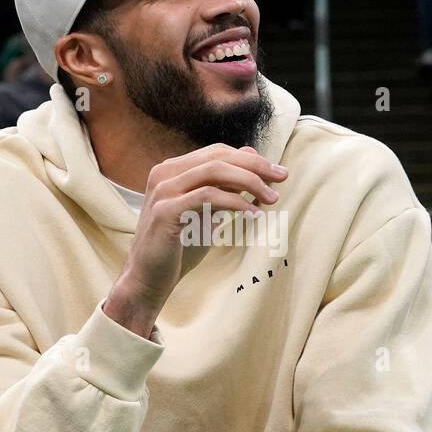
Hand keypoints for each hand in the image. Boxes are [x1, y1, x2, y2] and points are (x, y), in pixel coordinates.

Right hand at [106, 144, 286, 333]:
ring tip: (271, 198)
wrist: (149, 279)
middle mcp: (164, 173)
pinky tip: (253, 214)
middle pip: (218, 156)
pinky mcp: (166, 211)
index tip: (277, 174)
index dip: (250, 159)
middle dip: (255, 165)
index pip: (217, 152)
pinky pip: (207, 197)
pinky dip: (235, 202)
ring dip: (249, 182)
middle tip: (282, 178)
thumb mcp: (206, 212)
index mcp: (172, 170)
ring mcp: (163, 190)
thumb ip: (224, 187)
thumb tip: (251, 158)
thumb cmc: (179, 246)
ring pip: (214, 171)